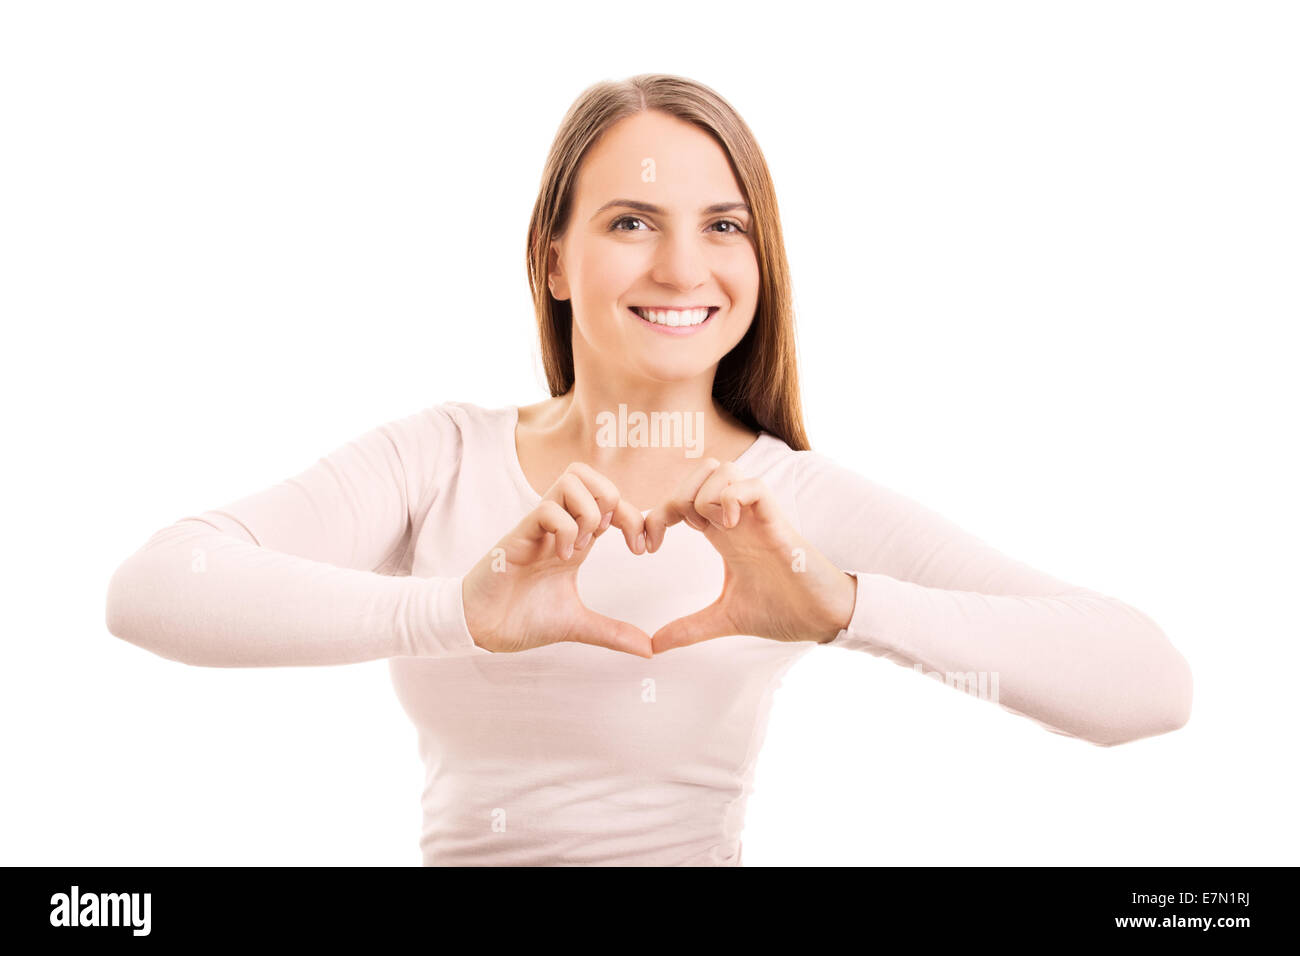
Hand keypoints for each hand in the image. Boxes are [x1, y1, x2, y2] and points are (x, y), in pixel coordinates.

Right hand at [461, 463, 651, 656]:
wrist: (481, 628)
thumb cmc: (522, 618)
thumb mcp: (578, 625)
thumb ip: (613, 633)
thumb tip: (649, 650)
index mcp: (576, 540)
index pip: (610, 502)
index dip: (635, 516)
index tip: (644, 549)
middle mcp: (559, 526)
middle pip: (588, 475)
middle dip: (614, 499)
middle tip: (615, 536)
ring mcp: (538, 528)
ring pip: (570, 481)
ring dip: (588, 511)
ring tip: (584, 546)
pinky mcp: (518, 536)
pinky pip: (547, 509)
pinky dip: (566, 529)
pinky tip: (563, 557)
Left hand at [643, 458, 857, 652]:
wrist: (822, 619)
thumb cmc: (783, 610)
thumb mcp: (724, 619)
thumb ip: (689, 628)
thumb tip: (653, 645)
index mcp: (723, 535)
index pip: (684, 499)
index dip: (657, 514)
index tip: (647, 547)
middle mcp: (738, 519)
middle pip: (701, 472)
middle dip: (676, 495)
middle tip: (670, 533)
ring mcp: (757, 517)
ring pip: (724, 470)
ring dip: (704, 495)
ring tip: (706, 530)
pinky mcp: (778, 522)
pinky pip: (753, 486)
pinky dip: (734, 498)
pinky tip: (730, 527)